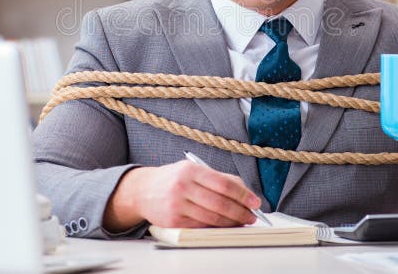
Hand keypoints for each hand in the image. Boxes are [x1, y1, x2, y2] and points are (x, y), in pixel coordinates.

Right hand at [103, 160, 260, 230]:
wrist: (142, 190)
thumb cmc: (173, 179)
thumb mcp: (193, 169)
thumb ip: (218, 177)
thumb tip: (244, 191)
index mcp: (191, 170)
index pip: (224, 183)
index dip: (243, 195)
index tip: (255, 202)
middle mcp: (183, 186)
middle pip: (220, 203)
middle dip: (240, 212)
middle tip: (251, 216)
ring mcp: (177, 205)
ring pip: (212, 218)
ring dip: (231, 222)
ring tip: (241, 222)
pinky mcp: (173, 221)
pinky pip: (200, 227)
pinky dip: (216, 228)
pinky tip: (224, 226)